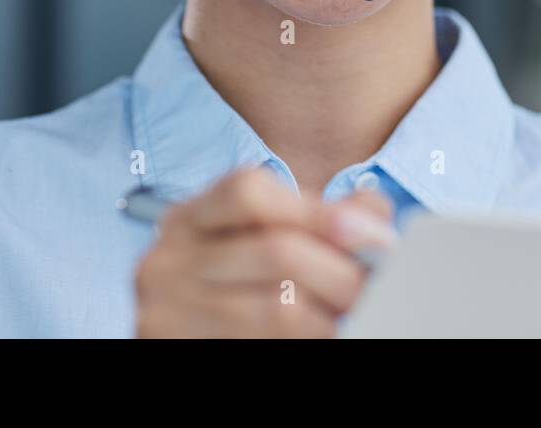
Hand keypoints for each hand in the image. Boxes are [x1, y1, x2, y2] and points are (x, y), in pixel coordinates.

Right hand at [134, 165, 395, 337]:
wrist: (209, 340)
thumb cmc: (249, 290)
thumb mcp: (272, 240)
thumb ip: (326, 217)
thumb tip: (372, 226)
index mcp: (189, 218)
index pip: (248, 191)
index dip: (320, 212)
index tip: (372, 238)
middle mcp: (166, 259)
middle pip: (276, 250)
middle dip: (343, 273)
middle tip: (375, 289)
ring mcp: (165, 309)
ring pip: (278, 308)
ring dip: (332, 317)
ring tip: (354, 318)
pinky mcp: (173, 348)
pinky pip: (264, 345)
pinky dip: (310, 342)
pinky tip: (323, 336)